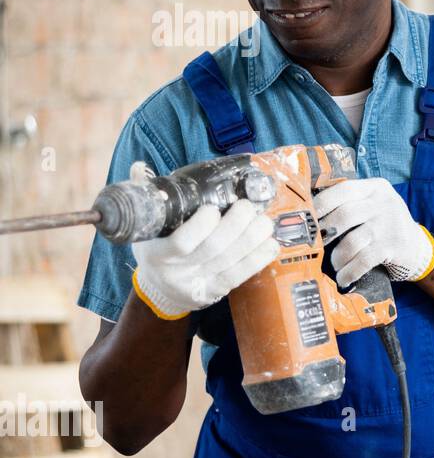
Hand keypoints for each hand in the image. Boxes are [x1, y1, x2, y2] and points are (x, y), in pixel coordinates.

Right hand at [131, 197, 277, 318]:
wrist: (161, 291)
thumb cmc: (155, 252)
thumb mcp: (144, 229)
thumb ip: (146, 199)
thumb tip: (139, 166)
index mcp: (157, 254)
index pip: (181, 242)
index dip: (201, 225)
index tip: (212, 208)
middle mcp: (180, 272)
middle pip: (215, 248)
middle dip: (237, 224)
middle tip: (247, 206)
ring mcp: (201, 283)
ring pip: (233, 259)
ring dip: (254, 237)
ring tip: (263, 219)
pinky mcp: (220, 291)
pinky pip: (244, 274)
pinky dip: (261, 257)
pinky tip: (270, 242)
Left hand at [314, 177, 433, 287]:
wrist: (417, 247)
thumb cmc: (385, 224)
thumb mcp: (374, 204)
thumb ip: (351, 202)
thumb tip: (311, 213)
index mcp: (375, 188)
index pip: (344, 189)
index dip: (322, 203)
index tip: (308, 216)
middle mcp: (383, 203)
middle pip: (344, 215)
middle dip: (325, 232)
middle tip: (316, 243)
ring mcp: (388, 225)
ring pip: (351, 241)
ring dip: (337, 256)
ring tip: (334, 264)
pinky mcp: (391, 247)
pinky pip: (363, 261)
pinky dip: (349, 271)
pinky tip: (343, 278)